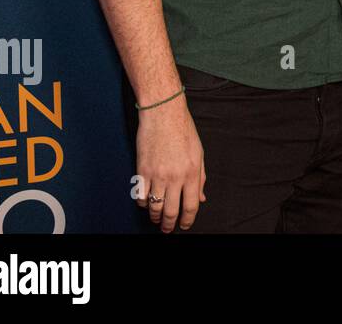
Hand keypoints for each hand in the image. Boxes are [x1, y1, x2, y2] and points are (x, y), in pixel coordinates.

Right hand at [135, 98, 205, 231]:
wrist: (163, 113)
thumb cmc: (183, 130)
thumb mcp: (199, 153)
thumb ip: (200, 178)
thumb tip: (201, 198)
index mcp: (192, 172)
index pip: (190, 205)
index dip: (188, 220)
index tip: (185, 225)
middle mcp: (175, 176)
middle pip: (171, 211)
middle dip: (169, 224)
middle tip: (168, 229)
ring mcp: (157, 174)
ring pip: (154, 206)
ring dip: (155, 217)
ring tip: (157, 219)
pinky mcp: (141, 170)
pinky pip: (140, 195)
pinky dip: (143, 204)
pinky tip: (146, 203)